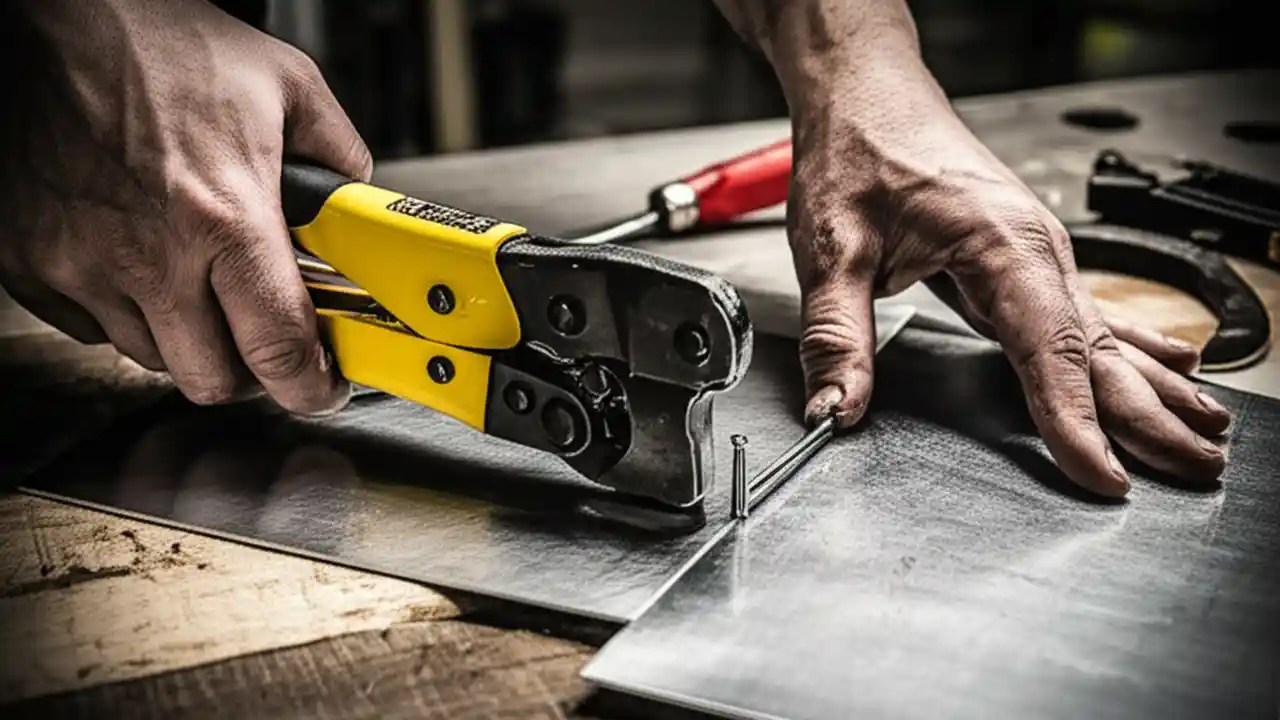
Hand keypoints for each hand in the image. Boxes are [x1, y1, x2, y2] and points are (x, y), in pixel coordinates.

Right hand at [0, 0, 370, 413]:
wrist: (58, 15)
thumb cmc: (159, 41)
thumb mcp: (286, 86)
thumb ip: (338, 160)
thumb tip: (356, 210)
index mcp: (224, 218)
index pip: (278, 350)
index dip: (311, 386)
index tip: (320, 386)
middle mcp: (150, 255)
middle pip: (212, 380)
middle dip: (249, 370)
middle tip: (261, 335)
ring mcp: (82, 264)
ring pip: (150, 358)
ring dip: (185, 338)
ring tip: (197, 280)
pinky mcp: (31, 262)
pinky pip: (90, 328)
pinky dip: (122, 312)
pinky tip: (139, 262)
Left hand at [714, 0, 1229, 495]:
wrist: (866, 96)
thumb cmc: (857, 152)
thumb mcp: (830, 246)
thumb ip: (835, 334)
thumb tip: (835, 408)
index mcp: (998, 242)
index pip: (1047, 346)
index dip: (1074, 416)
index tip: (1099, 472)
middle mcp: (1033, 249)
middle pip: (1097, 347)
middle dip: (1148, 416)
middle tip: (1195, 470)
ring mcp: (1035, 254)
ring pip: (1102, 335)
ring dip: (1152, 390)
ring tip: (1202, 437)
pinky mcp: (1021, 261)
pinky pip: (1083, 318)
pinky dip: (1127, 352)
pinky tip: (1165, 370)